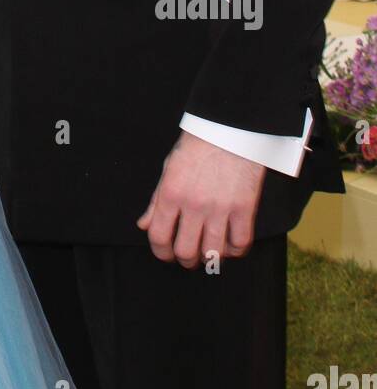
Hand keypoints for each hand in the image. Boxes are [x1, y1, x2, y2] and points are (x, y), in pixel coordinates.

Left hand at [136, 131, 265, 267]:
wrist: (228, 127)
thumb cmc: (196, 146)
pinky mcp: (244, 208)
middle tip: (188, 257)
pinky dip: (234, 250)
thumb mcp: (168, 168)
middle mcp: (193, 204)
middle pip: (185, 252)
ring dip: (209, 260)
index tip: (166, 253)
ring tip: (208, 254)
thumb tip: (143, 225)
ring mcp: (220, 207)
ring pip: (213, 254)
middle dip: (185, 260)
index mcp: (171, 193)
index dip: (160, 252)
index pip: (158, 236)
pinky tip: (229, 244)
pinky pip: (240, 244)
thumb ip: (156, 201)